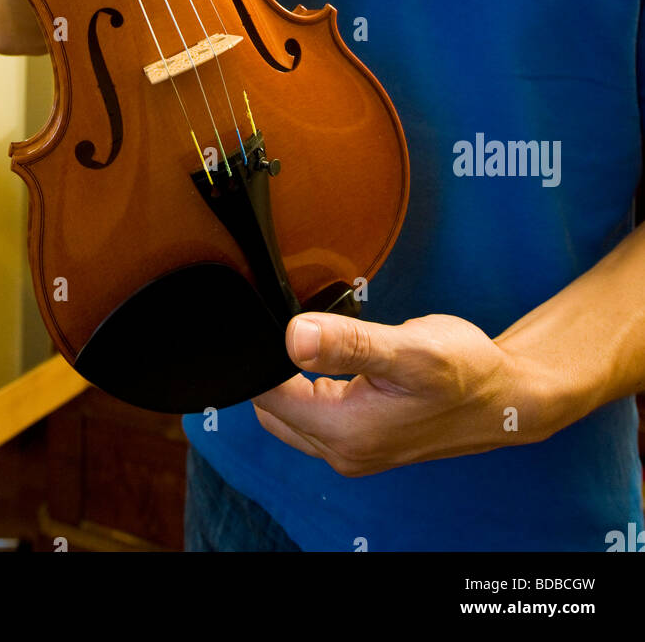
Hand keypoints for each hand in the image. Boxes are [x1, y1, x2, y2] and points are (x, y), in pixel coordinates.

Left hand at [251, 311, 551, 476]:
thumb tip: (293, 336)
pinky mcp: (363, 441)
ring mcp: (353, 451)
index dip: (268, 356)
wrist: (506, 398)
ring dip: (296, 378)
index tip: (286, 324)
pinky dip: (314, 388)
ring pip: (293, 412)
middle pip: (275, 406)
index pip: (269, 395)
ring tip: (327, 342)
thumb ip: (348, 343)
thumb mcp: (409, 348)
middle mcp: (342, 452)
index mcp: (344, 432)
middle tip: (311, 328)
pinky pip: (316, 415)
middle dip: (280, 368)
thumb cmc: (467, 372)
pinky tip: (337, 362)